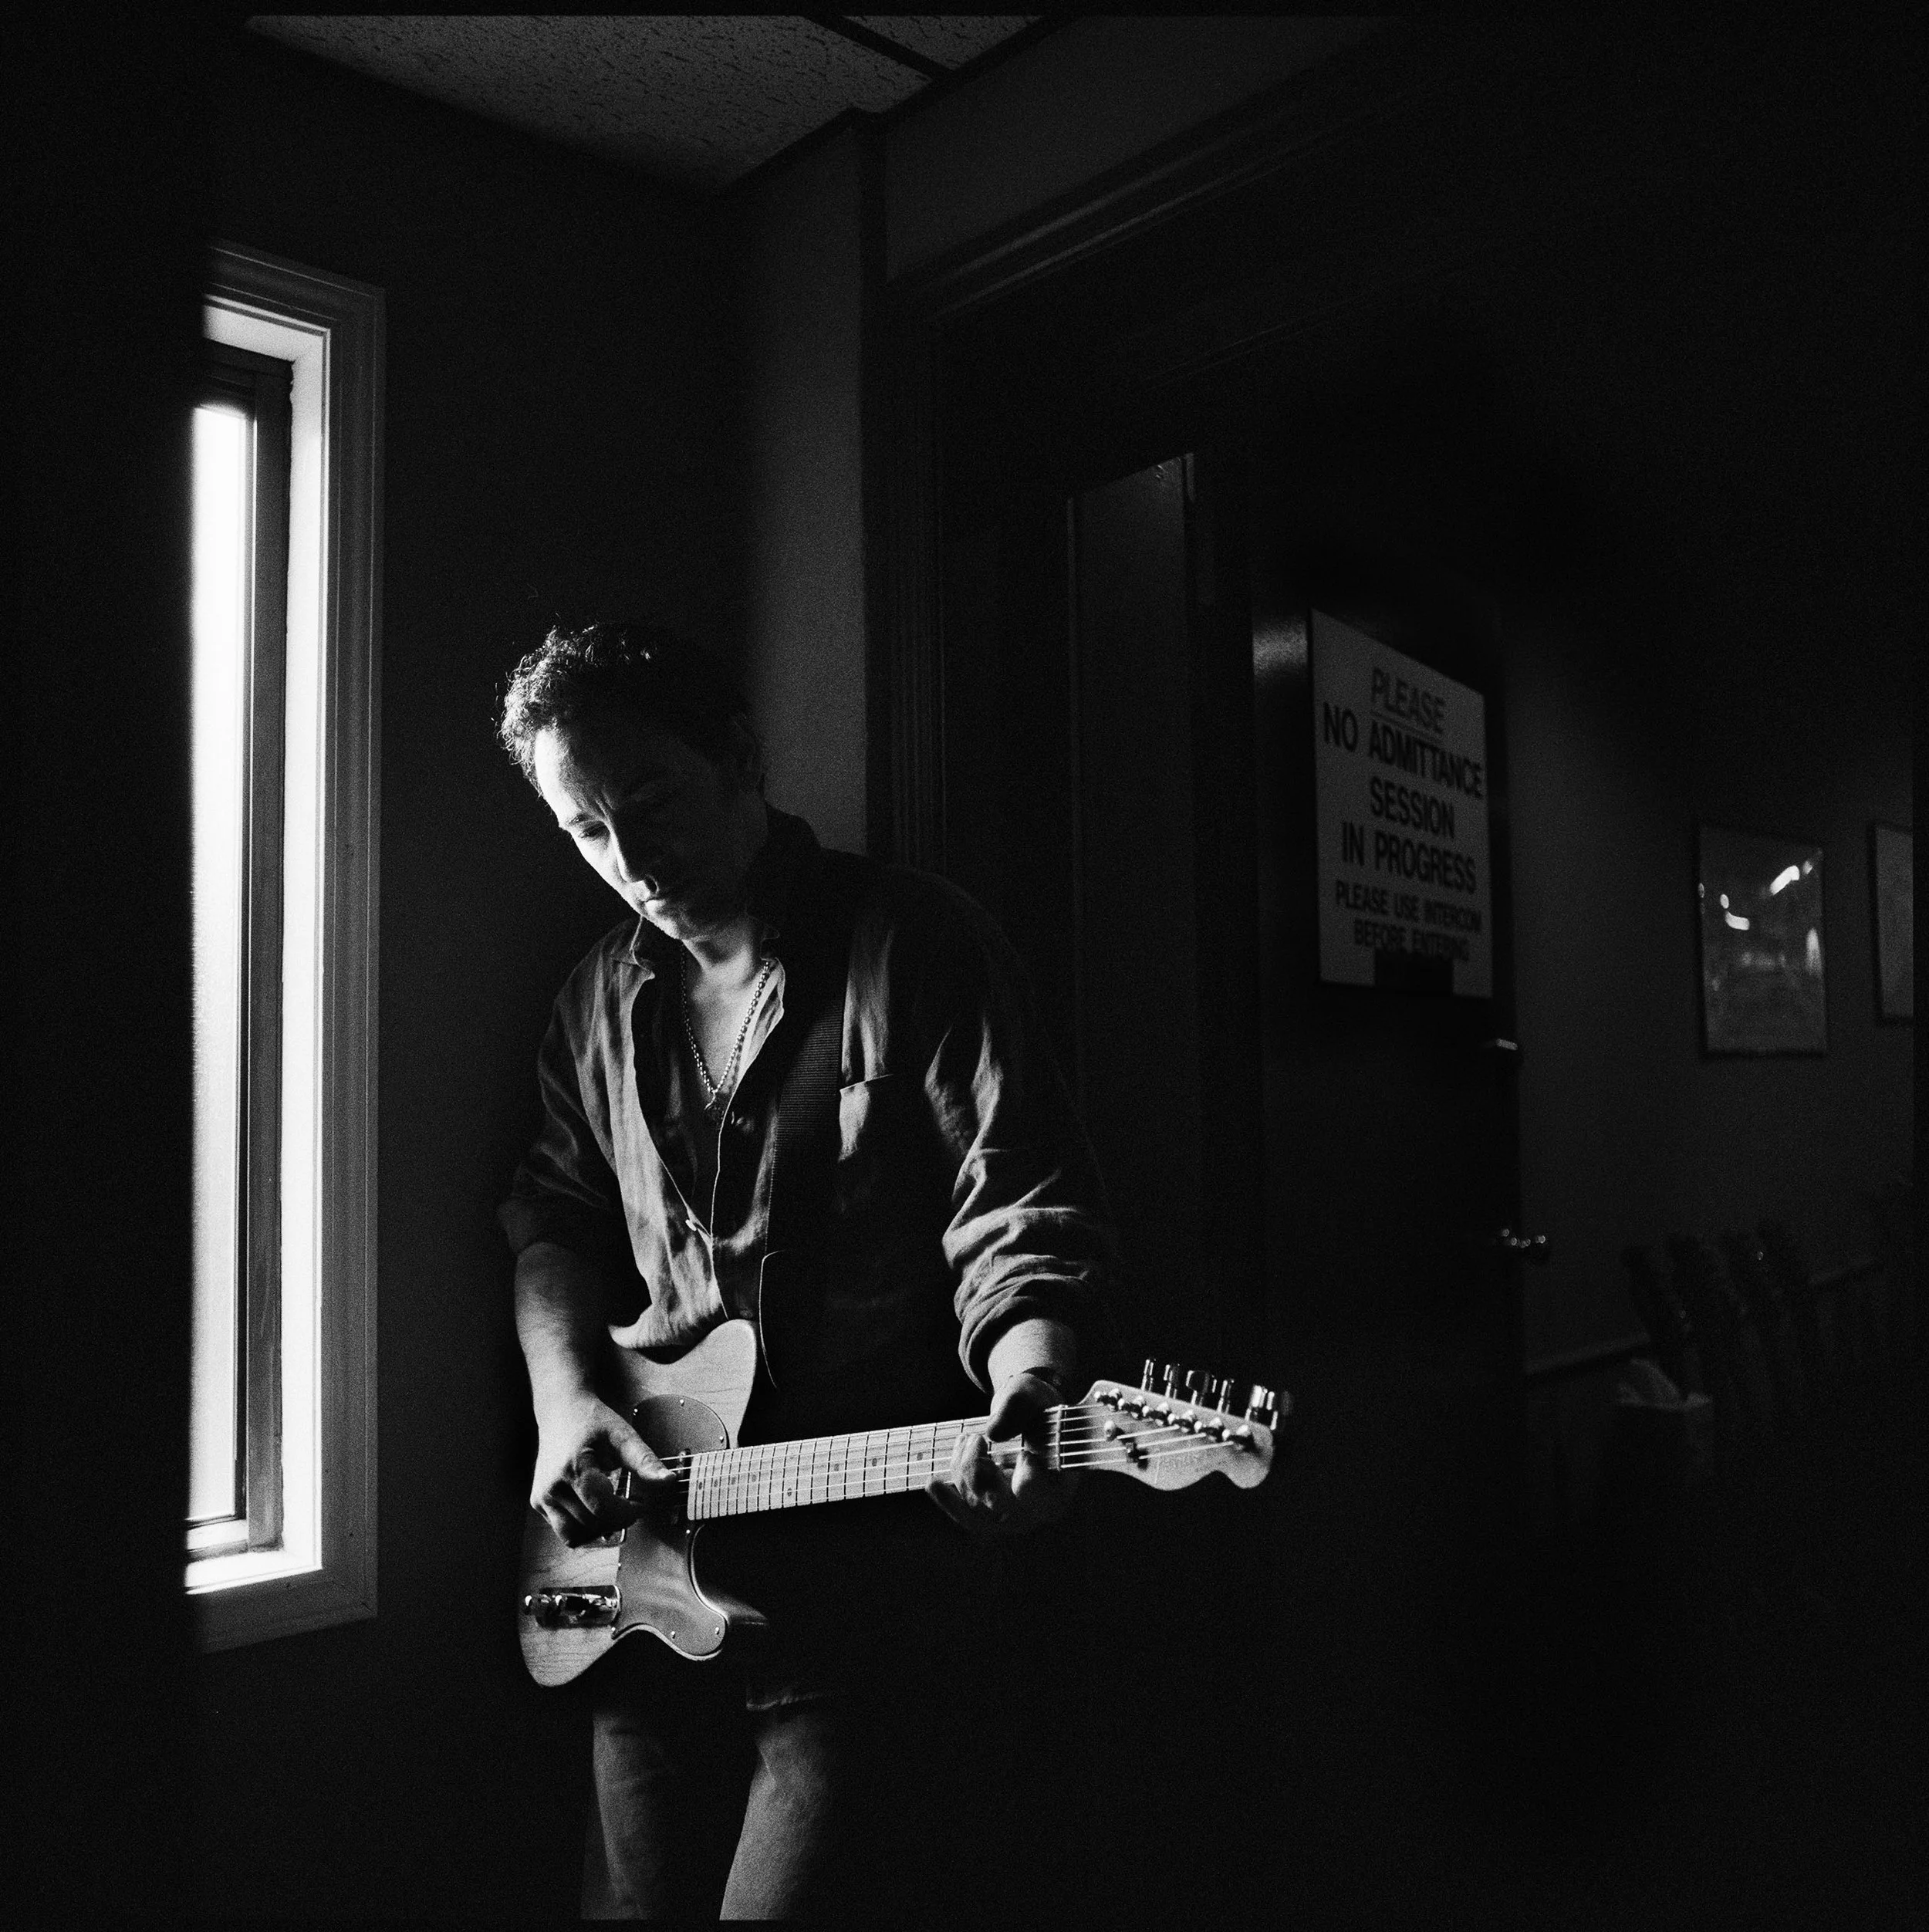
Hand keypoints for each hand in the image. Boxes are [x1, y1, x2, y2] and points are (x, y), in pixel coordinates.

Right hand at [530, 1388, 674, 1546]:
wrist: (561, 1409)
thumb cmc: (592, 1421)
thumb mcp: (622, 1435)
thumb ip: (645, 1460)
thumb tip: (668, 1481)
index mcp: (573, 1468)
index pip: (603, 1509)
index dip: (628, 1513)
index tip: (641, 1504)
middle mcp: (552, 1486)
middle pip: (591, 1523)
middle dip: (617, 1519)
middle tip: (631, 1504)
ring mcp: (542, 1497)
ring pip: (575, 1535)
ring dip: (599, 1529)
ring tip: (613, 1509)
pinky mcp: (538, 1502)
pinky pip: (564, 1530)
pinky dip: (583, 1528)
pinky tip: (596, 1511)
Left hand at [927, 1371, 1079, 1536]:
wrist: (1027, 1416)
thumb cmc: (1035, 1406)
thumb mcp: (1030, 1396)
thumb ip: (1017, 1408)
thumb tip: (993, 1432)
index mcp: (1060, 1486)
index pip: (1043, 1499)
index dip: (1031, 1482)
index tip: (1025, 1456)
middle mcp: (1035, 1509)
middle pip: (1000, 1506)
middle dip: (976, 1471)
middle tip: (976, 1438)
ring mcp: (1010, 1514)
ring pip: (976, 1505)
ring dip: (961, 1469)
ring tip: (967, 1438)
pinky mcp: (988, 1512)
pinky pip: (964, 1514)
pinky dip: (947, 1499)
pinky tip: (933, 1484)